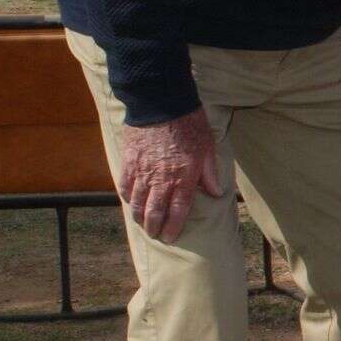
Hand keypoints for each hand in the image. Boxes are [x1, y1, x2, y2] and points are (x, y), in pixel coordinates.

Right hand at [119, 107, 223, 242]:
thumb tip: (216, 193)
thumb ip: (209, 173)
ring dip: (139, 216)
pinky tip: (130, 201)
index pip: (177, 211)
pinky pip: (124, 185)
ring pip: (137, 202)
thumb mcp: (207, 146)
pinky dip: (127, 196)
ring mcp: (142, 171)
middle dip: (154, 227)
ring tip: (142, 223)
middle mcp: (161, 179)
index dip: (174, 227)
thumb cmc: (189, 122)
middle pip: (154, 211)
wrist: (161, 103)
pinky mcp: (128, 161)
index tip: (171, 237)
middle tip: (156, 235)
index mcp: (183, 177)